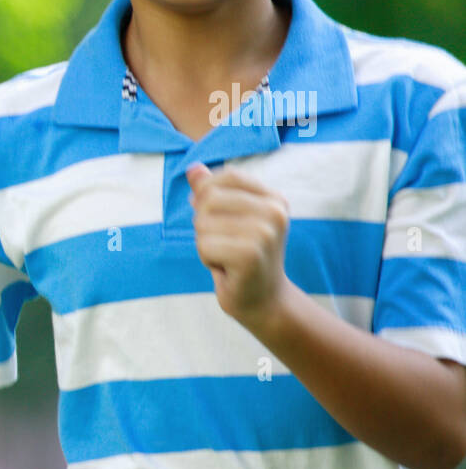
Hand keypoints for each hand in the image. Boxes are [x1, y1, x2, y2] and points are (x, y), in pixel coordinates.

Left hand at [186, 163, 291, 329]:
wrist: (262, 300)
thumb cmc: (241, 257)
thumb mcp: (229, 219)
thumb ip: (212, 192)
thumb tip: (193, 168)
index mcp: (274, 199)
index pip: (227, 176)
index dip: (207, 193)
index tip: (216, 218)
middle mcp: (275, 212)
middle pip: (209, 198)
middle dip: (204, 223)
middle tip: (223, 244)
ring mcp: (265, 232)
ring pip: (203, 223)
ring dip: (205, 243)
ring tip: (226, 256)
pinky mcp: (250, 254)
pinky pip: (204, 245)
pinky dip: (207, 258)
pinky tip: (226, 268)